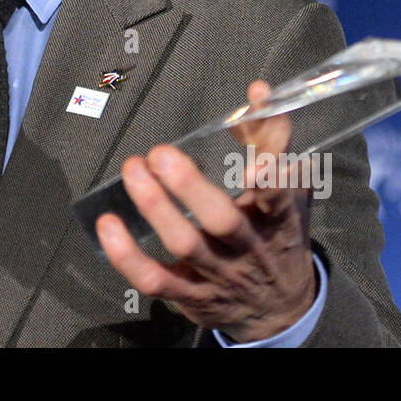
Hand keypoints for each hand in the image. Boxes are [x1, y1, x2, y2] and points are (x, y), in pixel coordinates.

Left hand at [95, 79, 316, 341]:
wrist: (282, 309)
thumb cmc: (279, 234)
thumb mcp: (291, 190)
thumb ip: (273, 139)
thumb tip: (258, 91)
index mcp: (279, 219)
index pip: (280, 199)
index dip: (271, 183)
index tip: (257, 164)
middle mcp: (249, 248)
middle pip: (222, 221)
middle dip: (190, 187)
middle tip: (161, 153)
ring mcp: (218, 275)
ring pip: (185, 245)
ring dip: (155, 207)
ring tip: (133, 170)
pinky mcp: (191, 297)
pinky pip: (155, 279)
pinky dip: (127, 255)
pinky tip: (108, 225)